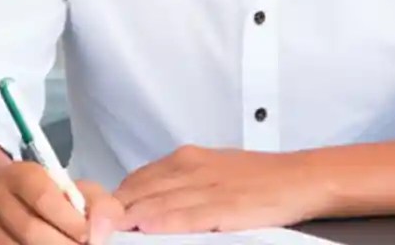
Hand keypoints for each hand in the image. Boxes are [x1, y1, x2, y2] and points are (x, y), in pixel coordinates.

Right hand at [0, 161, 123, 244]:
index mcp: (19, 174)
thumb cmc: (54, 196)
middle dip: (64, 244)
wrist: (11, 201)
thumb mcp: (79, 190)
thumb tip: (102, 231)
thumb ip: (98, 205)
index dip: (68, 220)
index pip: (42, 197)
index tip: (89, 236)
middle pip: (30, 229)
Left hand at [115, 146, 317, 233]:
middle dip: (114, 215)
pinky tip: (146, 230)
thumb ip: (177, 186)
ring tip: (109, 235)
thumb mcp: (210, 173)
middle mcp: (190, 169)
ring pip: (156, 204)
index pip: (134, 182)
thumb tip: (144, 206)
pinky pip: (187, 215)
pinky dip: (164, 222)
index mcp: (184, 160)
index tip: (99, 221)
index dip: (114, 204)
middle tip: (95, 232)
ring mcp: (207, 187)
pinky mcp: (225, 206)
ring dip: (130, 221)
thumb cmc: (256, 180)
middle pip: (138, 194)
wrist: (300, 178)